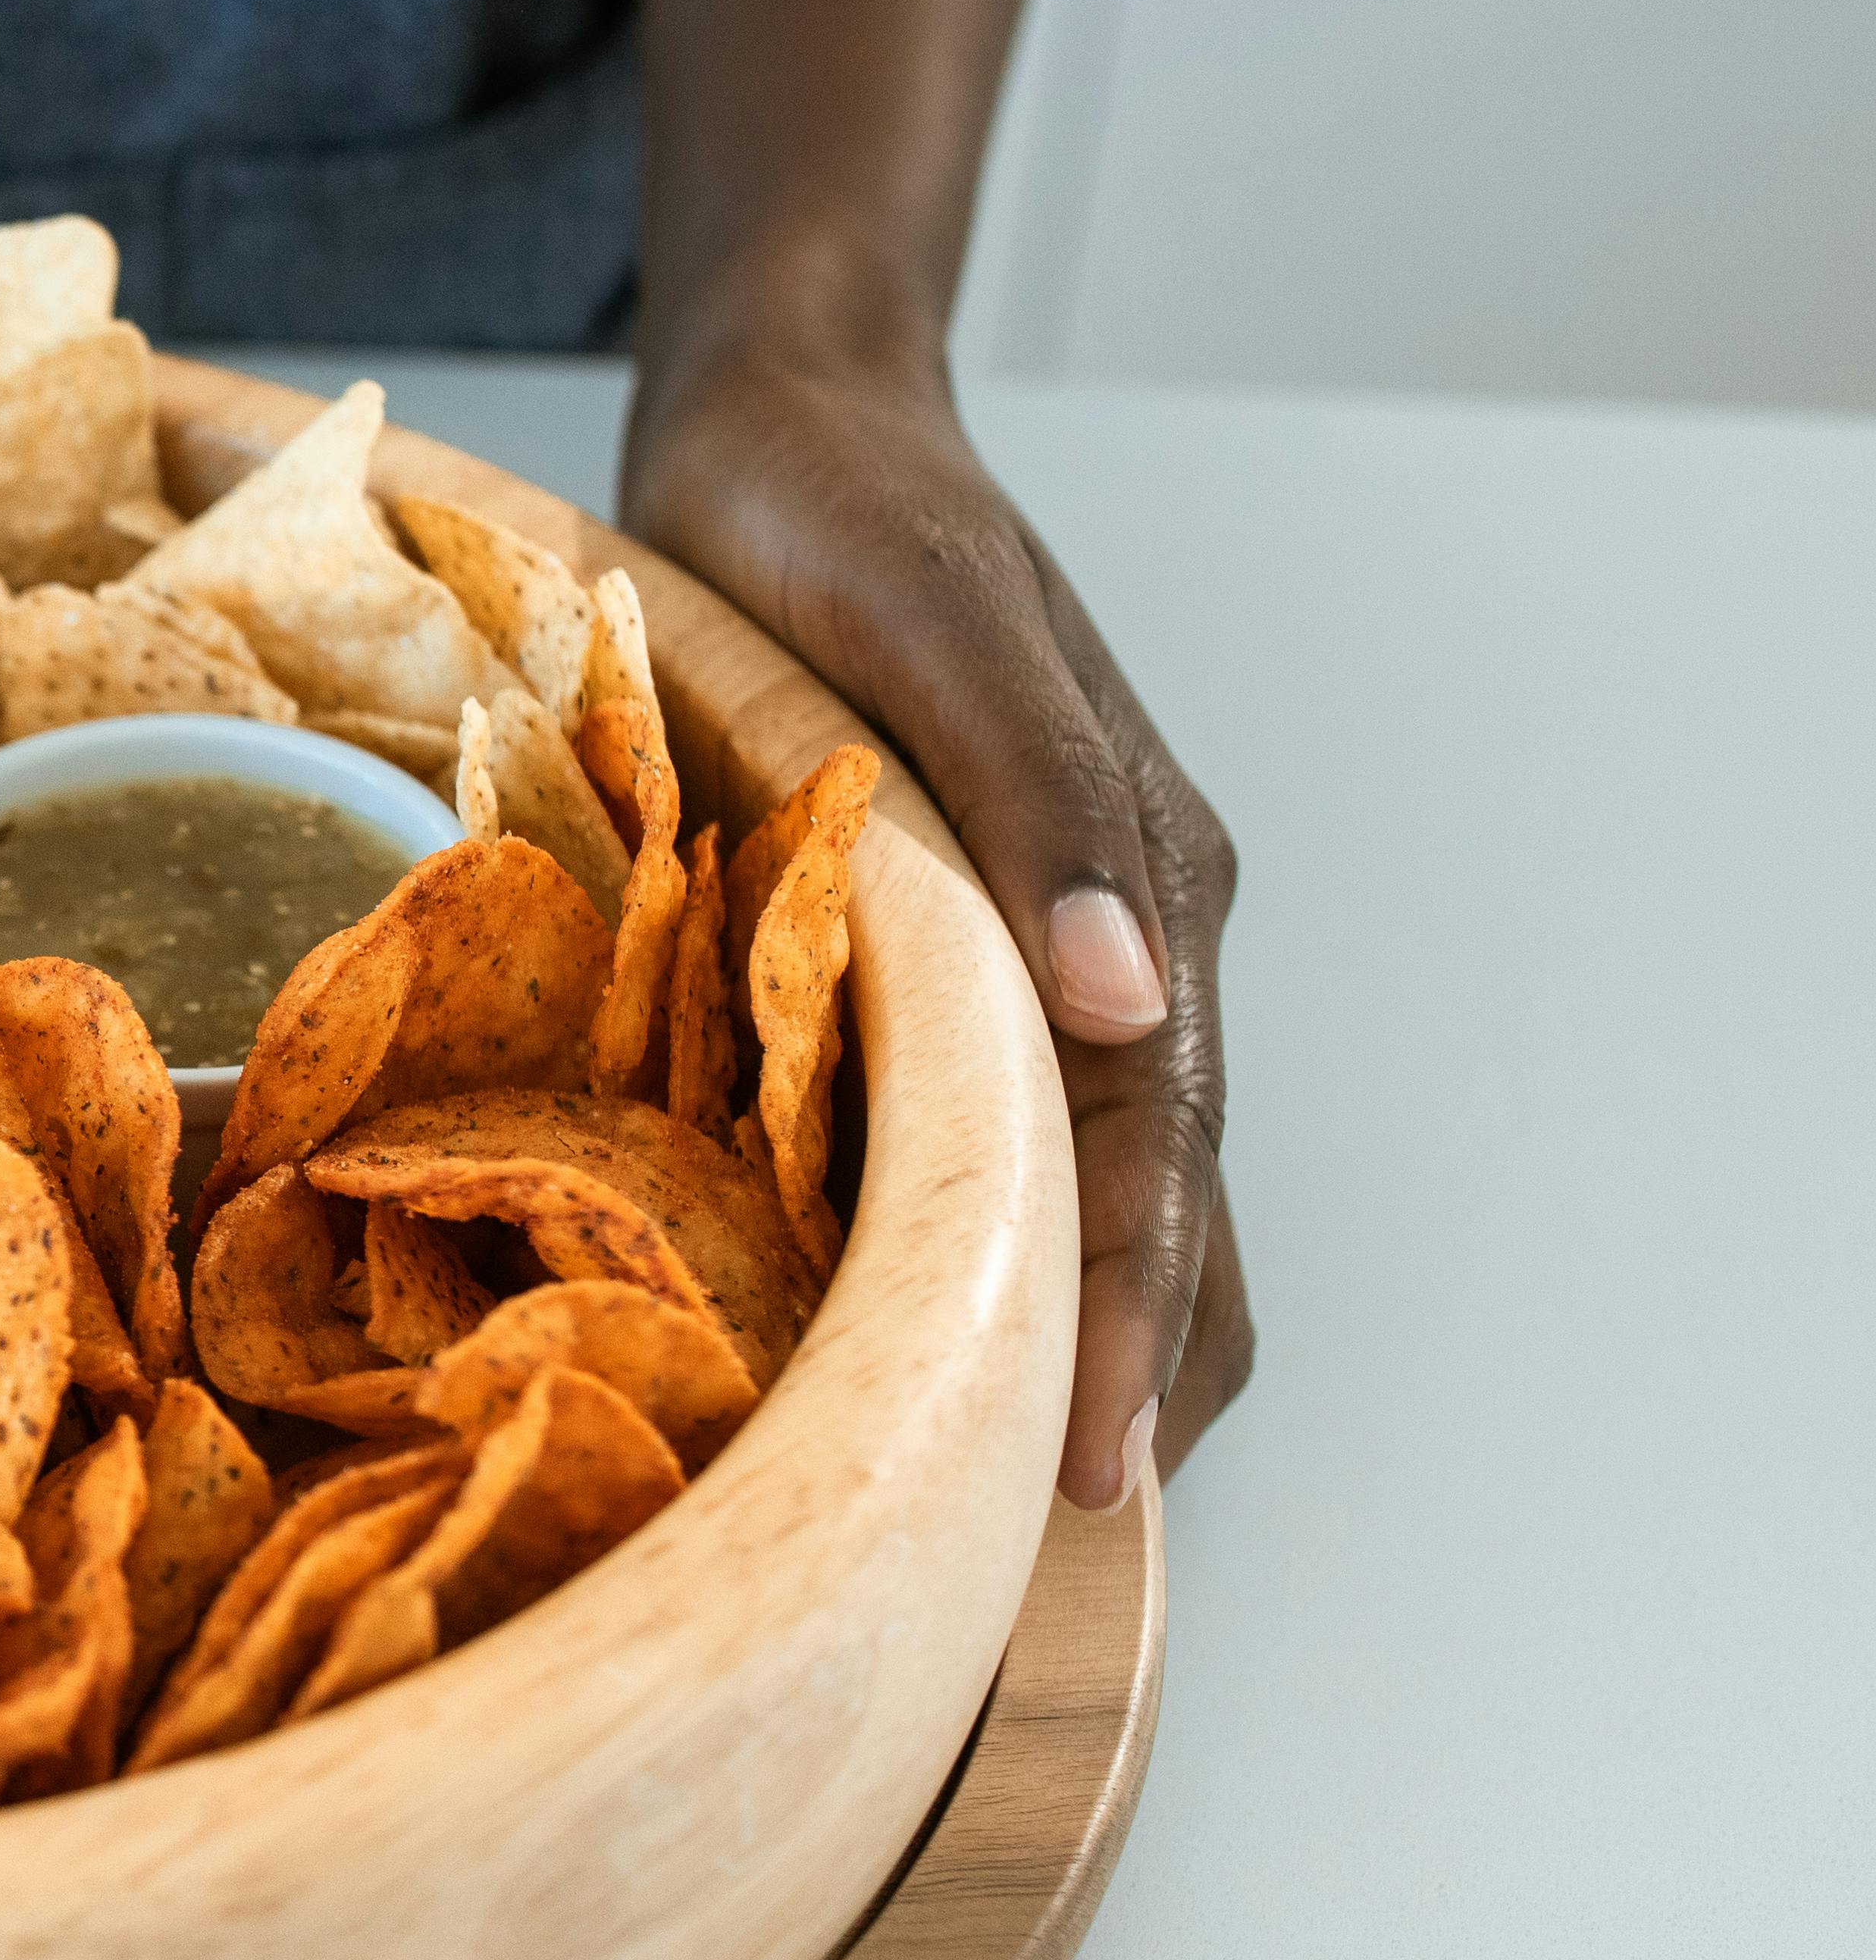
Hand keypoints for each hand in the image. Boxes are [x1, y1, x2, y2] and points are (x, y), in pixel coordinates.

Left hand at [620, 341, 1251, 1507]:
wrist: (789, 416)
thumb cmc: (832, 509)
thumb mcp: (924, 619)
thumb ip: (1041, 796)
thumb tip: (1133, 997)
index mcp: (1134, 874)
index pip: (1155, 1146)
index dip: (1122, 1313)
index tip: (1078, 1464)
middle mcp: (1127, 926)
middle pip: (1170, 1195)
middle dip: (1128, 1367)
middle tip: (1043, 1543)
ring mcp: (1066, 938)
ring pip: (1121, 1180)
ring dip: (1094, 1329)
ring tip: (1018, 1496)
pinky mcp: (984, 933)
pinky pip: (1035, 1124)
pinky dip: (1023, 1245)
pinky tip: (949, 1333)